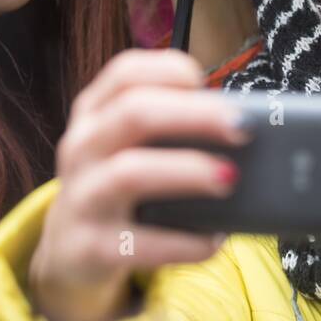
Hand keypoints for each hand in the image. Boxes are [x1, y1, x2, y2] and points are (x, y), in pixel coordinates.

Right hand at [29, 49, 249, 320]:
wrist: (72, 252)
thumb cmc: (122, 186)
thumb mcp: (134, 147)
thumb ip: (176, 130)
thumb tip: (248, 128)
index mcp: (96, 113)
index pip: (125, 73)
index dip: (169, 69)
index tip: (206, 81)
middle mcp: (82, 147)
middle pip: (133, 112)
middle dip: (195, 115)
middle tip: (243, 127)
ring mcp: (81, 197)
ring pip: (131, 173)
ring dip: (188, 171)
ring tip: (231, 178)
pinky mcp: (88, 248)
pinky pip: (140, 243)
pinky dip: (185, 241)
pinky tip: (215, 238)